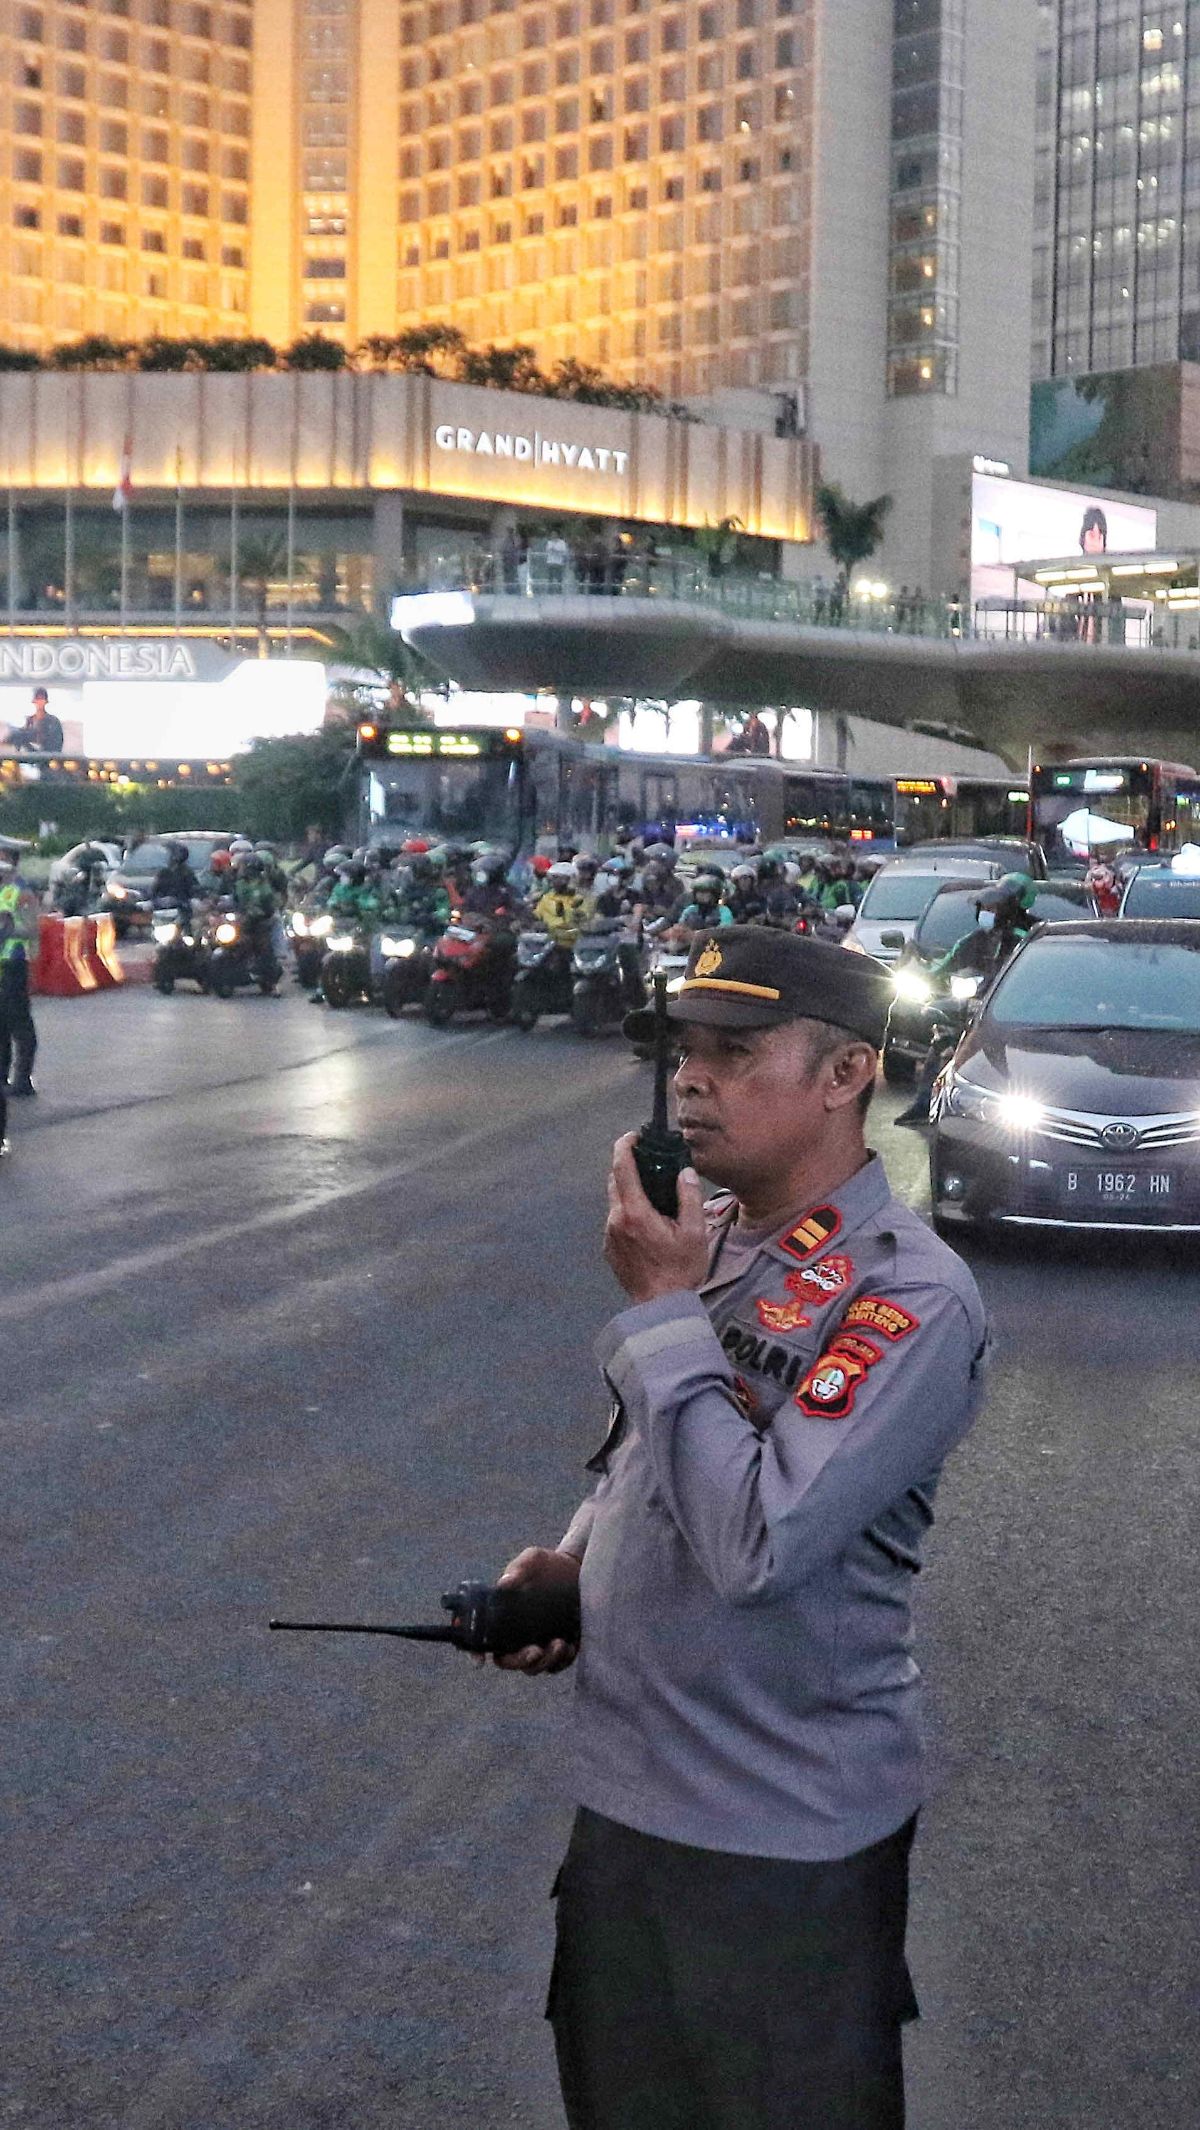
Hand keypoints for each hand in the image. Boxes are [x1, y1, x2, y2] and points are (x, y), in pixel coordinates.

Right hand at [488, 1546, 580, 1675]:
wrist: (576, 1568)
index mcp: (501, 1617)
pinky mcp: (559, 1648)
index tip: (479, 1661)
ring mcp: (537, 1643)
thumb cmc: (547, 1564)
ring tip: (559, 1643)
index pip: (481, 1640)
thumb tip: (504, 1584)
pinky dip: (561, 1662)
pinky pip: (557, 1665)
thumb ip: (518, 1569)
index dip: (475, 1653)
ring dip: (544, 1662)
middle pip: (508, 1661)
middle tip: (534, 1651)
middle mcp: (516, 1635)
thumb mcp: (532, 1560)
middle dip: (519, 1661)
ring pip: (533, 1667)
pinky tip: (570, 1646)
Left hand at [604, 1132, 708, 1303]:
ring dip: (629, 1191)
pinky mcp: (609, 1248)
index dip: (625, 1146)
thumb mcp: (694, 1232)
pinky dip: (628, 1211)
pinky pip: (616, 1219)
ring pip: (615, 1200)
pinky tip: (648, 1222)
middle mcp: (616, 1220)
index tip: (634, 1135)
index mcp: (635, 1212)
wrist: (660, 1308)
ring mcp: (609, 1235)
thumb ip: (689, 1197)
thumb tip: (684, 1172)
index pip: (621, 1167)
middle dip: (629, 1166)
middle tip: (650, 1162)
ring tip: (654, 1194)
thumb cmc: (680, 1270)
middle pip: (615, 1181)